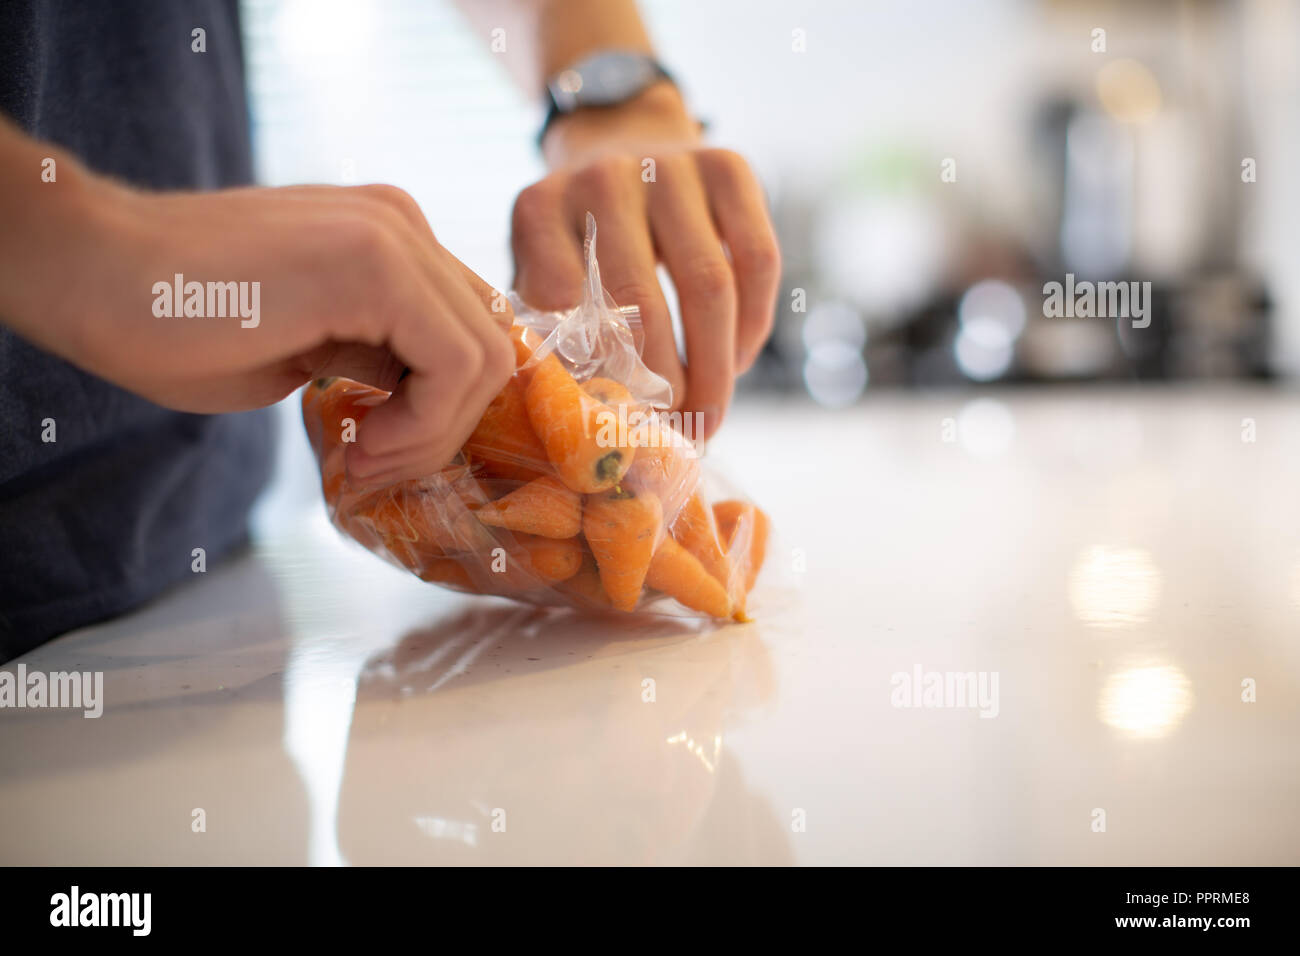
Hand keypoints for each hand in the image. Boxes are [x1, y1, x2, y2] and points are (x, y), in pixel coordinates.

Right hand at [7, 167, 515, 484]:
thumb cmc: (177, 321)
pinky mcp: (377, 262)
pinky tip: (366, 443)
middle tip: (378, 468)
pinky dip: (425, 423)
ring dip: (435, 433)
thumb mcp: (312, 348)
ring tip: (366, 460)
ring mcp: (395, 235)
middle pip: (490, 345)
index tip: (385, 456)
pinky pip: (457, 363)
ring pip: (487, 358)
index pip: (469, 333)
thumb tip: (428, 402)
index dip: (445, 410)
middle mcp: (404, 226)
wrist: (91, 275)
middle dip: (448, 428)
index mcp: (392, 241)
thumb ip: (382, 359)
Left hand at [510, 82, 780, 438]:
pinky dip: (755, 323)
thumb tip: (573, 424)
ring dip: (717, 367)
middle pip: (643, 303)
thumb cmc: (575, 240)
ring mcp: (668, 165)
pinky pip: (758, 259)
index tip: (618, 430)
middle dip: (665, 386)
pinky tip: (739, 360)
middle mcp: (601, 178)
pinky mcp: (728, 164)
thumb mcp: (539, 273)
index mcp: (538, 211)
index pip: (567, 308)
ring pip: (710, 285)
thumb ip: (545, 332)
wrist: (618, 144)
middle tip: (677, 434)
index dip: (597, 378)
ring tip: (712, 416)